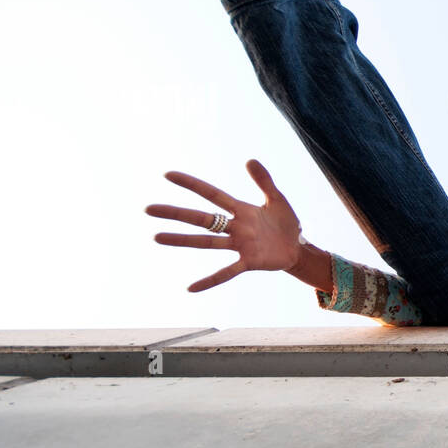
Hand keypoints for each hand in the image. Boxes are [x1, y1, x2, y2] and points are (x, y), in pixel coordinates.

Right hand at [146, 159, 303, 291]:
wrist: (298, 248)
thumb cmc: (285, 223)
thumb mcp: (277, 198)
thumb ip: (264, 180)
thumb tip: (250, 160)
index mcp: (241, 210)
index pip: (212, 194)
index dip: (192, 185)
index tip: (168, 175)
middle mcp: (235, 227)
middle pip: (201, 218)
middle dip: (176, 213)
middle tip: (149, 209)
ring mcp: (240, 245)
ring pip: (206, 242)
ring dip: (182, 240)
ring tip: (157, 237)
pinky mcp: (249, 262)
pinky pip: (227, 272)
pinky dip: (210, 280)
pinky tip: (190, 287)